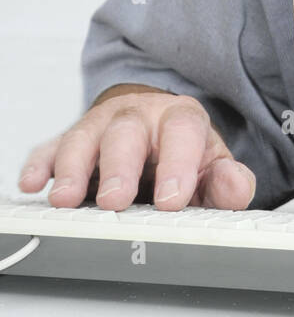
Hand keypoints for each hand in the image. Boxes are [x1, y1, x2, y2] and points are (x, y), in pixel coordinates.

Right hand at [18, 90, 256, 211]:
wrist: (153, 125)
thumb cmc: (182, 152)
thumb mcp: (212, 166)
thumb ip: (228, 181)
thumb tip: (235, 186)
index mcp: (179, 119)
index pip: (182, 132)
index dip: (178, 164)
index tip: (172, 199)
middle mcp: (138, 116)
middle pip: (127, 131)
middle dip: (119, 166)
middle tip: (116, 200)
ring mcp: (101, 126)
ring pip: (84, 137)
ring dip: (73, 168)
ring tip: (66, 199)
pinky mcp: (71, 140)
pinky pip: (51, 147)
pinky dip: (41, 164)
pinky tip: (34, 183)